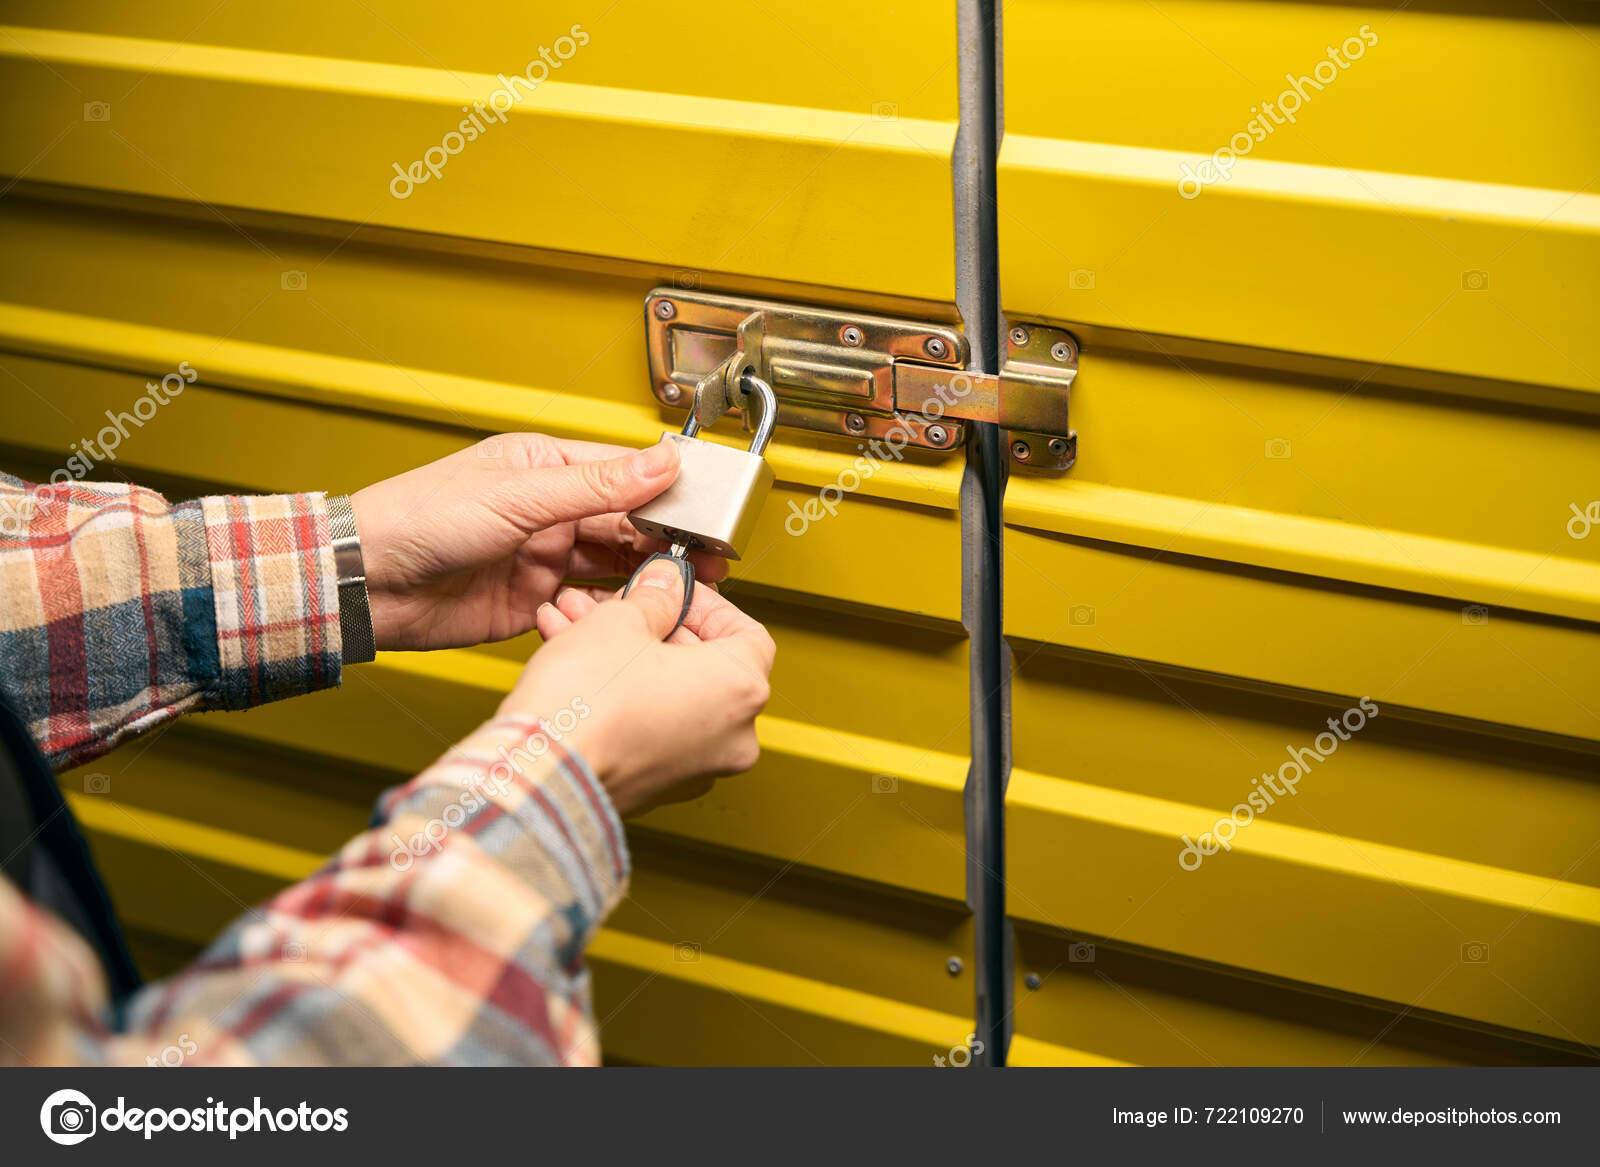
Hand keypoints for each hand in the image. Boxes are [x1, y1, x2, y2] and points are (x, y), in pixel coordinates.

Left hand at [349, 434, 728, 650]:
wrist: (367, 586)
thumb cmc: (419, 520)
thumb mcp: (517, 496)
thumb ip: (595, 485)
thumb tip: (659, 461)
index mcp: (543, 467)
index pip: (623, 473)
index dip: (667, 491)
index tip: (707, 508)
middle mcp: (548, 511)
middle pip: (626, 523)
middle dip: (667, 539)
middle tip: (710, 556)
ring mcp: (542, 559)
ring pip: (614, 564)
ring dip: (648, 575)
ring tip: (687, 587)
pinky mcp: (535, 604)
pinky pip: (589, 605)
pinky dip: (615, 609)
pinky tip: (638, 612)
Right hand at [503, 561, 775, 815]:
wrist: (539, 775)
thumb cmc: (586, 707)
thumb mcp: (623, 620)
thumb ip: (656, 594)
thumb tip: (667, 585)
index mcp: (741, 690)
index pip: (746, 632)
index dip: (704, 604)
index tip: (671, 591)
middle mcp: (732, 735)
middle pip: (700, 661)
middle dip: (649, 624)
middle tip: (615, 602)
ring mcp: (696, 765)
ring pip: (667, 690)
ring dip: (625, 653)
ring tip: (578, 623)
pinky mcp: (657, 783)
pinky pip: (649, 722)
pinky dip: (621, 692)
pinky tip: (576, 659)